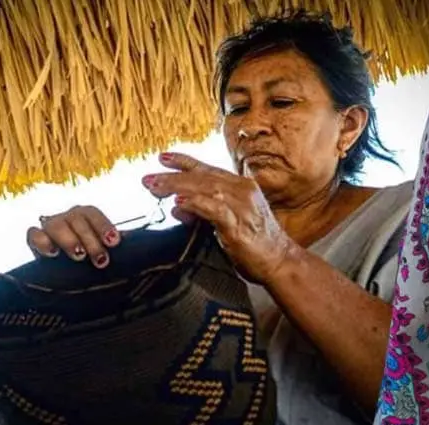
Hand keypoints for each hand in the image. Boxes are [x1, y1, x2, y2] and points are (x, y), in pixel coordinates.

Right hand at [26, 206, 119, 267]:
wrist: (62, 264)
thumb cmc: (89, 252)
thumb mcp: (103, 246)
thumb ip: (112, 242)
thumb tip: (130, 241)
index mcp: (85, 215)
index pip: (93, 214)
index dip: (104, 226)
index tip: (114, 242)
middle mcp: (68, 217)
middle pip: (77, 220)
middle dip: (91, 240)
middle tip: (101, 259)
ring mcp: (50, 226)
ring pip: (57, 226)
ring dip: (69, 241)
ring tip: (80, 256)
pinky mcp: (34, 239)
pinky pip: (34, 235)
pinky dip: (42, 242)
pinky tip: (53, 253)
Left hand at [143, 152, 298, 283]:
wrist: (280, 261)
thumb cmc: (256, 244)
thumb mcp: (226, 223)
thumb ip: (203, 212)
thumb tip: (176, 207)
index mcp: (241, 187)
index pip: (208, 170)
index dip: (184, 162)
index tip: (163, 158)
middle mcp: (242, 191)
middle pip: (201, 177)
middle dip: (172, 177)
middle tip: (148, 179)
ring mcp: (242, 207)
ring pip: (204, 189)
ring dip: (177, 187)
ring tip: (155, 188)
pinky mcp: (239, 225)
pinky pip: (213, 209)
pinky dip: (195, 204)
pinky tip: (178, 204)